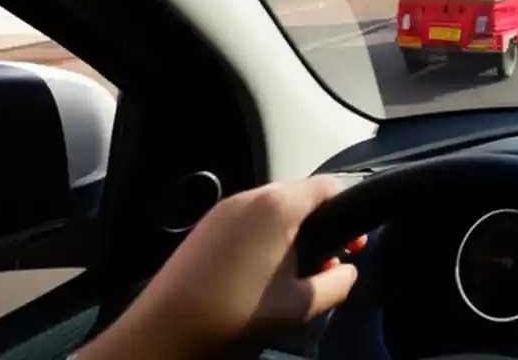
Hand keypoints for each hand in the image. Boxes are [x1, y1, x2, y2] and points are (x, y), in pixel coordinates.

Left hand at [79, 176, 358, 359]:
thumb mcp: (300, 307)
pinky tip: (263, 272)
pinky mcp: (205, 225)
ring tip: (295, 272)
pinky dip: (266, 236)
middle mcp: (251, 196)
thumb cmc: (236, 314)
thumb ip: (338, 284)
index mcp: (279, 206)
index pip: (330, 185)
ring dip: (293, 231)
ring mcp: (224, 209)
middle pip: (301, 195)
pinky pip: (249, 218)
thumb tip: (348, 272)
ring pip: (274, 207)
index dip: (349, 211)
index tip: (353, 244)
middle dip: (321, 225)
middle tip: (328, 262)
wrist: (164, 332)